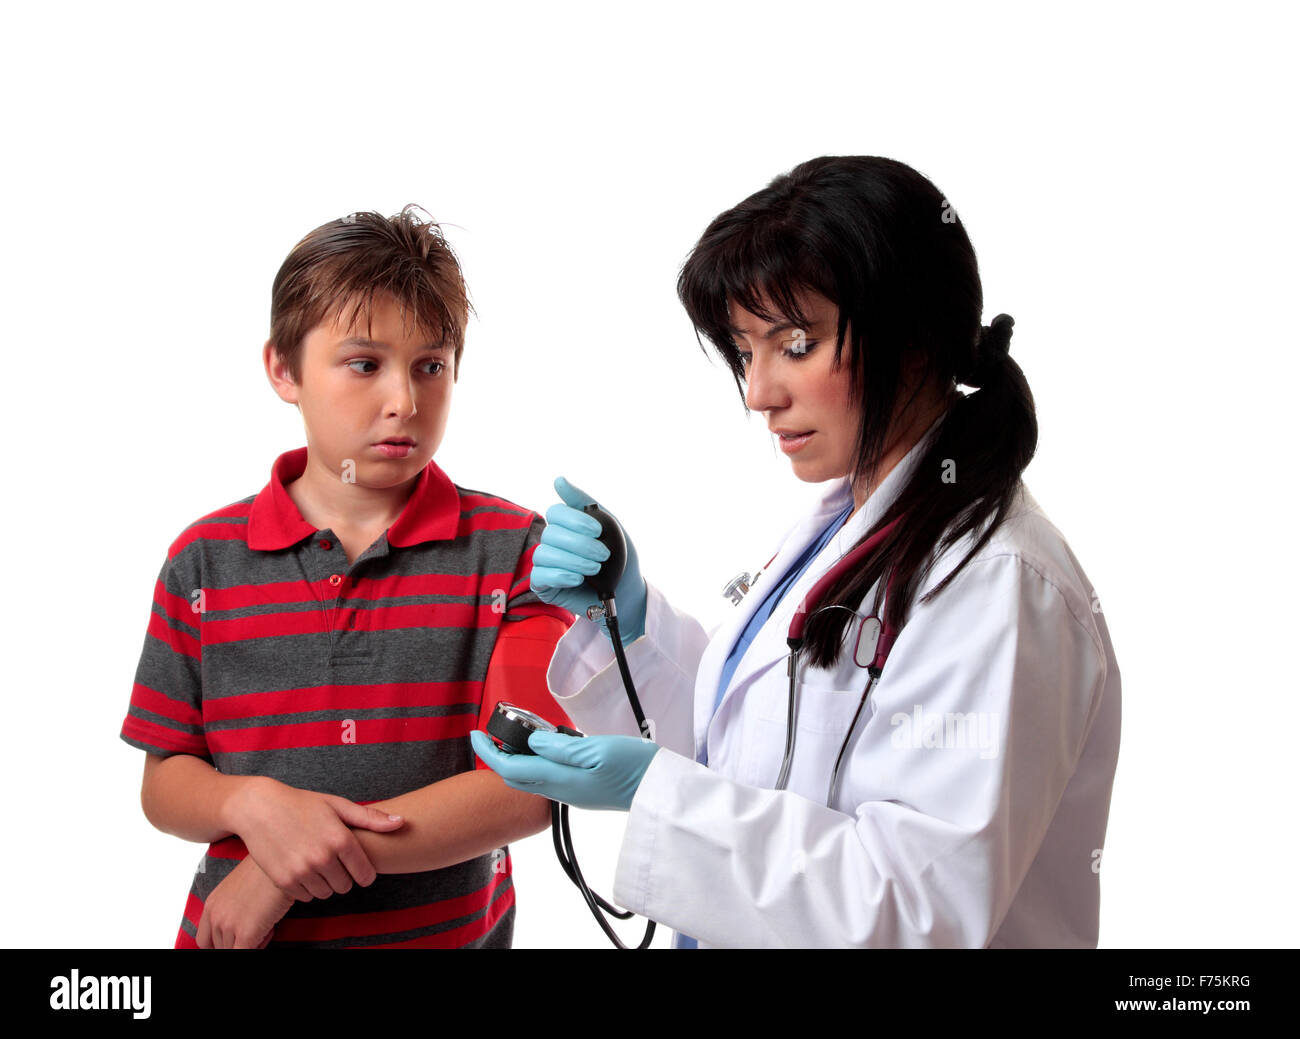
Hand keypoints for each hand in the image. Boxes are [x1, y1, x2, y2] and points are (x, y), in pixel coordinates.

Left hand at [196, 857, 293, 948]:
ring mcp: (229, 925)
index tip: (233, 941)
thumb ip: (231, 907)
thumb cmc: (267, 869)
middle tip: (256, 931)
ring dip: (251, 943)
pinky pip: (247, 953)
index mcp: (212, 904)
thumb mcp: (239, 886)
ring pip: (233, 951)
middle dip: (237, 943)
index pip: (205, 940)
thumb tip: (239, 921)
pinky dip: (259, 945)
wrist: (282, 863)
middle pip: (218, 948)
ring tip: (267, 925)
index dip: (219, 944)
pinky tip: (270, 930)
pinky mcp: (246, 933)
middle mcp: (216, 916)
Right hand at [228, 777, 405, 901]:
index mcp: (340, 839)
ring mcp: (302, 871)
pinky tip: (303, 869)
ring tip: (318, 864)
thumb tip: (402, 822)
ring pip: (326, 893)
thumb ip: (371, 818)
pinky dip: (307, 887)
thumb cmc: (302, 803)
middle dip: (344, 877)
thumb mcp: (338, 805)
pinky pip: (306, 897)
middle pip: (346, 887)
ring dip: (326, 883)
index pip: (365, 875)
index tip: (358, 867)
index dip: (364, 873)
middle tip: (335, 862)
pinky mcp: (284, 881)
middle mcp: (323, 858)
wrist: (260, 808)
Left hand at [469, 729, 660, 811]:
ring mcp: (572, 793)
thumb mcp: (597, 749)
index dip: (488, 752)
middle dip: (498, 756)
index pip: (510, 768)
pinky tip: (545, 748)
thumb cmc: (634, 768)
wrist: (658, 791)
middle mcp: (561, 791)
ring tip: (515, 735)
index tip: (475, 734)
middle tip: (492, 733)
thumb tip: (531, 741)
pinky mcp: (582, 791)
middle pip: (516, 776)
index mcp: (560, 780)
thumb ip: (561, 747)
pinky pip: (547, 778)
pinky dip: (535, 762)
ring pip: (531, 778)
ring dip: (516, 759)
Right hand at [530, 476, 646, 645]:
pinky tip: (578, 579)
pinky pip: (539, 575)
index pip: (556, 512)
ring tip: (595, 569)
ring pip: (545, 554)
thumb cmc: (618, 558)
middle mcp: (552, 542)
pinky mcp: (543, 586)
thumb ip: (583, 502)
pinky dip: (560, 575)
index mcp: (565, 525)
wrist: (627, 592)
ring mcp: (545, 564)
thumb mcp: (608, 525)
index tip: (598, 531)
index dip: (576, 520)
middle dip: (581, 544)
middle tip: (604, 555)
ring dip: (574, 561)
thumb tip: (558, 479)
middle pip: (551, 533)